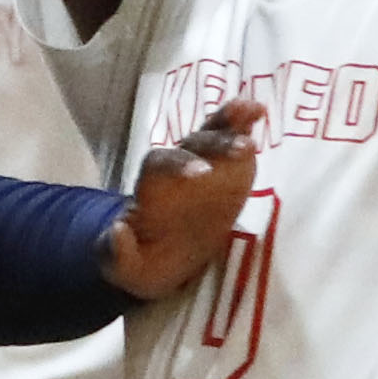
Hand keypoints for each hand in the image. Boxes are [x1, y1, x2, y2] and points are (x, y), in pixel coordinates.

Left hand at [98, 99, 267, 299]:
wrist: (164, 258)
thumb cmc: (145, 261)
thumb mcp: (126, 268)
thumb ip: (117, 253)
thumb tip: (118, 230)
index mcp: (151, 187)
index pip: (160, 163)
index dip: (179, 163)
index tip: (201, 174)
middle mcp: (177, 167)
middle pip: (193, 143)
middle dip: (215, 143)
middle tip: (242, 148)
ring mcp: (205, 163)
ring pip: (213, 134)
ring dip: (232, 122)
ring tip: (254, 110)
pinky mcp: (227, 172)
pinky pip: (234, 144)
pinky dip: (245, 125)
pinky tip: (260, 111)